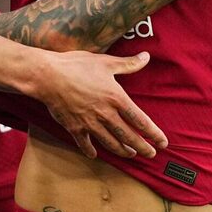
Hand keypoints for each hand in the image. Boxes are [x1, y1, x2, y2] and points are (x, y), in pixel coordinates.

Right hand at [33, 51, 165, 157]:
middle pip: (129, 136)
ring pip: (110, 143)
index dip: (153, 133)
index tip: (162, 142)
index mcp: (116, 98)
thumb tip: (146, 56)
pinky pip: (85, 143)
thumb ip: (128, 64)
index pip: (140, 120)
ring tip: (130, 154)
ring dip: (122, 151)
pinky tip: (95, 154)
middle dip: (143, 148)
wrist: (48, 76)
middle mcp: (105, 114)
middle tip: (151, 155)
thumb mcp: (105, 62)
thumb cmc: (76, 66)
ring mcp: (89, 123)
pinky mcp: (74, 127)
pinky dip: (91, 151)